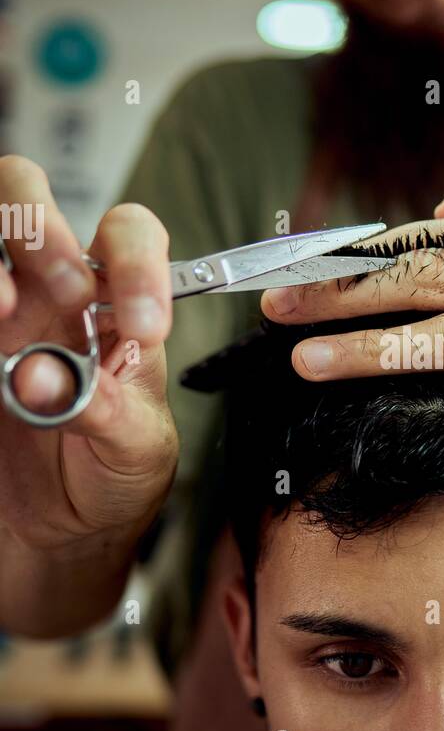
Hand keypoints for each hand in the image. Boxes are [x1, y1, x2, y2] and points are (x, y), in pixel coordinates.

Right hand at [0, 155, 177, 550]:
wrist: (60, 533)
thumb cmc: (111, 474)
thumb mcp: (134, 449)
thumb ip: (104, 409)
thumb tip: (47, 375)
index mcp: (111, 302)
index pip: (128, 236)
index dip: (136, 262)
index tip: (142, 324)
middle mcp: (43, 292)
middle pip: (26, 197)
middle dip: (39, 224)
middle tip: (65, 289)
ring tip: (4, 310)